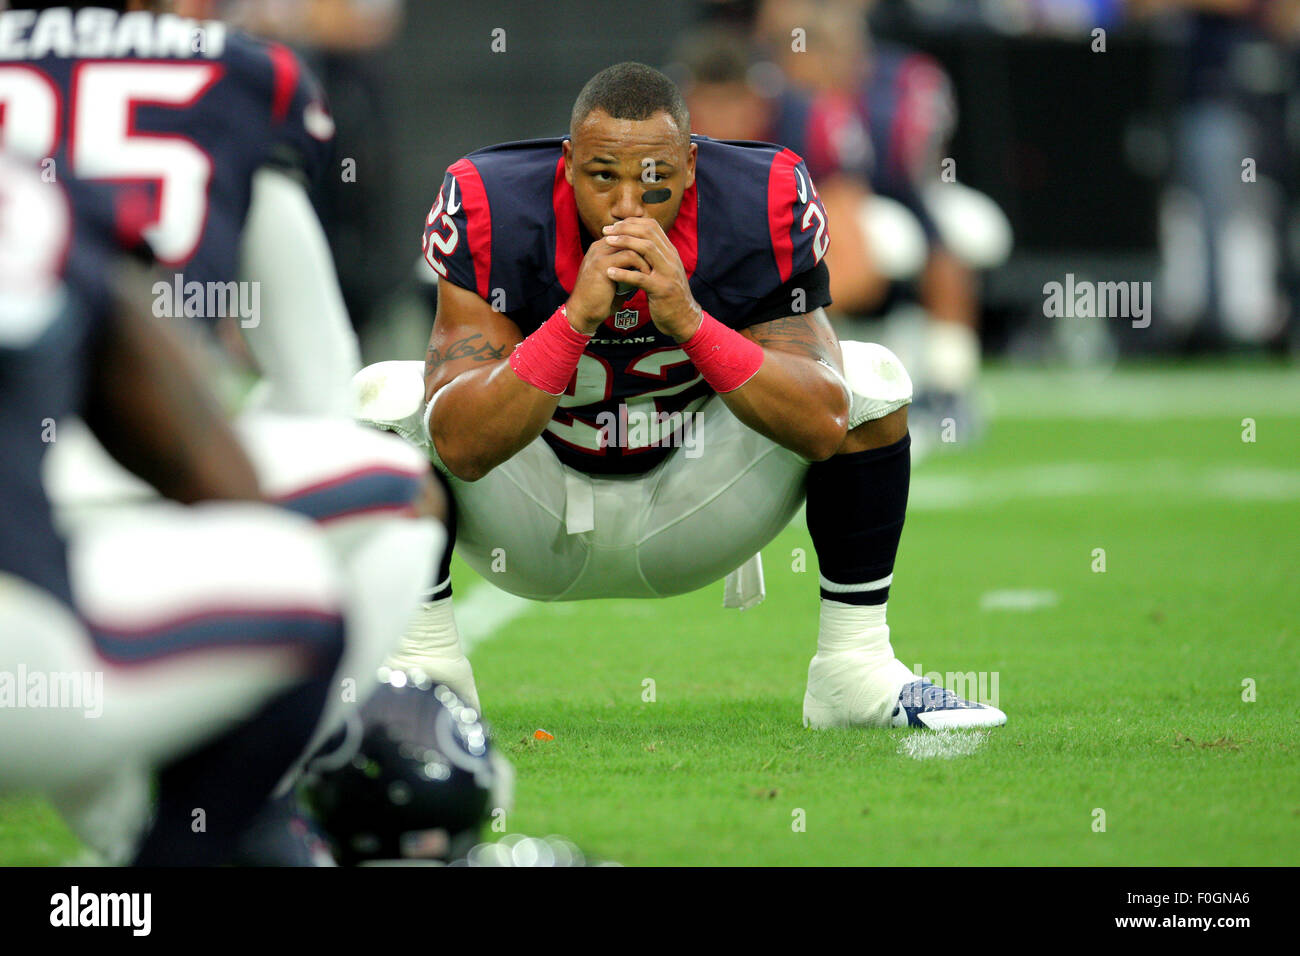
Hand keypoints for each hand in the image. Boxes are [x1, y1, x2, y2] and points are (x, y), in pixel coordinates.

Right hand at [565, 238, 648, 333]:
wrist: (584, 313)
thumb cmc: (601, 299)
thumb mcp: (615, 278)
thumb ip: (626, 268)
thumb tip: (645, 264)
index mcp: (601, 248)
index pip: (626, 234)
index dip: (642, 243)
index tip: (656, 255)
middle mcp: (599, 247)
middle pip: (628, 234)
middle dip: (646, 246)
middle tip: (660, 258)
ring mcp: (599, 254)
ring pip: (630, 243)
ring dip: (646, 255)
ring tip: (655, 268)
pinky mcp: (602, 265)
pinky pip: (628, 256)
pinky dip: (641, 264)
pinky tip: (647, 275)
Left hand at [602, 217, 702, 341]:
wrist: (683, 318)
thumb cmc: (669, 295)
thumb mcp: (664, 270)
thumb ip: (654, 257)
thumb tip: (636, 242)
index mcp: (669, 252)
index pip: (652, 226)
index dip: (632, 222)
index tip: (615, 226)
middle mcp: (670, 258)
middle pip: (648, 232)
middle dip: (625, 228)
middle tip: (606, 231)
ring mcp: (667, 273)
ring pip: (647, 248)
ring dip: (624, 242)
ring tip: (607, 243)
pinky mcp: (661, 290)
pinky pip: (641, 278)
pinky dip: (624, 273)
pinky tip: (610, 273)